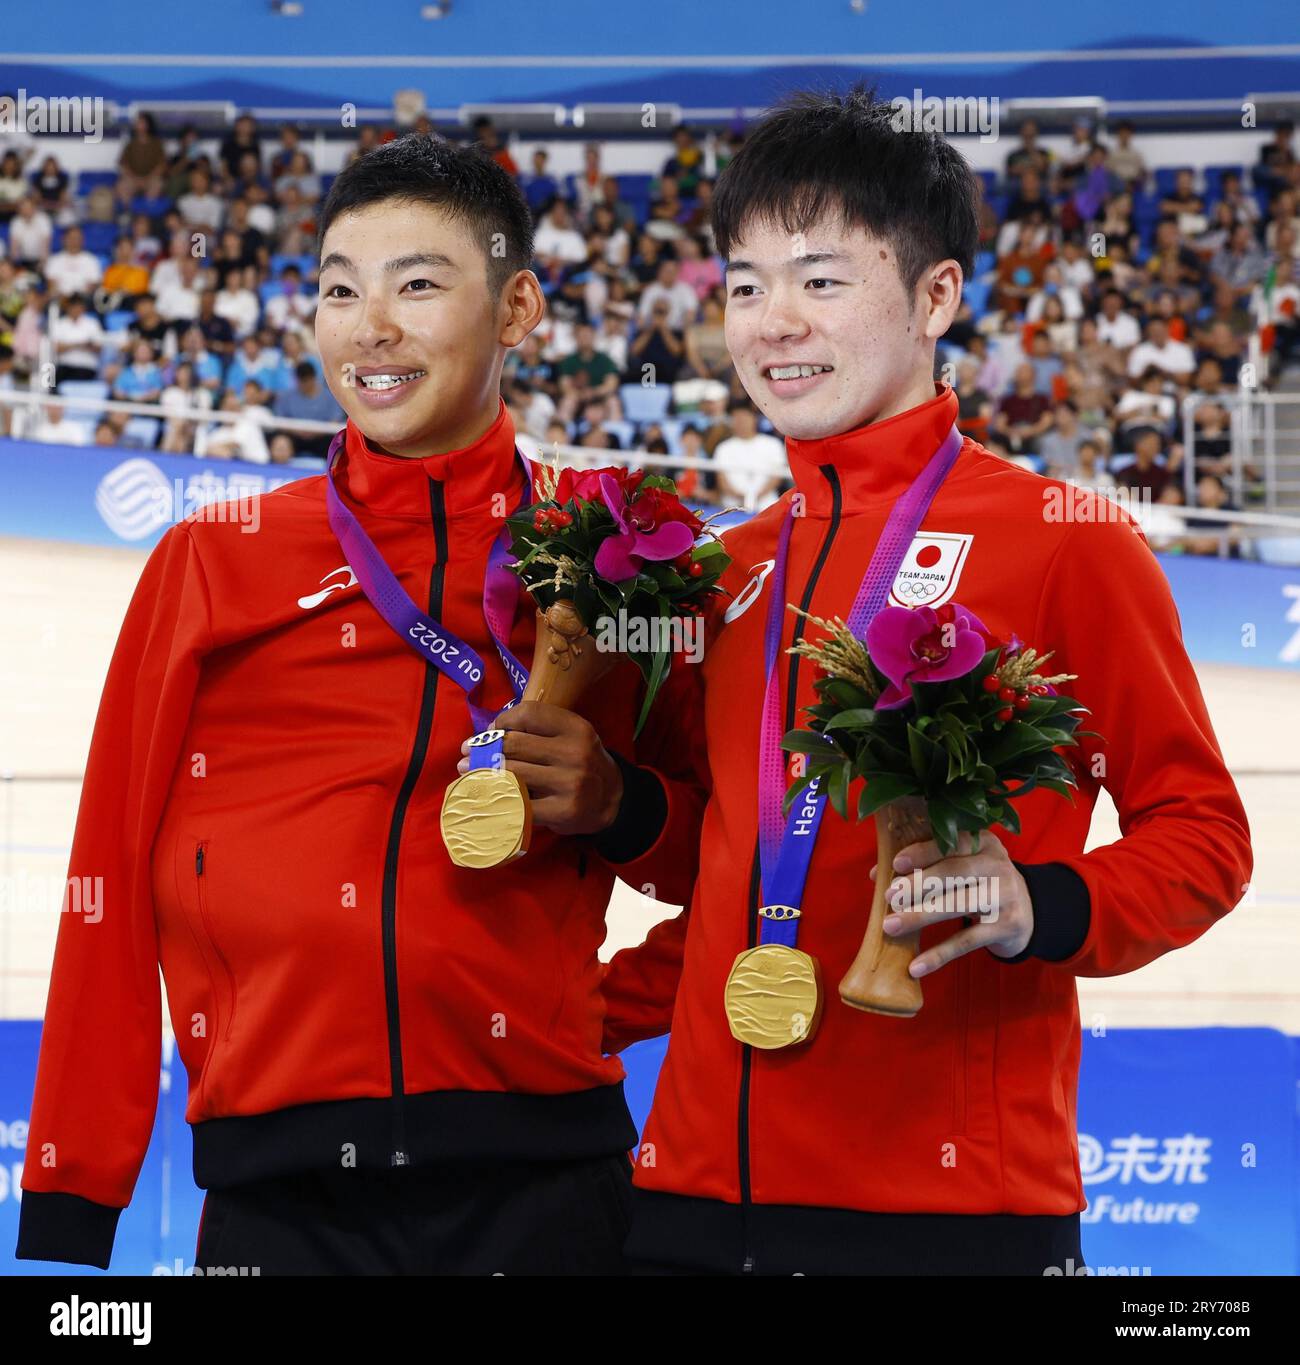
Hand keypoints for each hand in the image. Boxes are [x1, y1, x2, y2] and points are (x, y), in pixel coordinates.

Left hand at [456, 701, 623, 836]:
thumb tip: (488, 733)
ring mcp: (569, 784)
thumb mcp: (570, 737)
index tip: (491, 730)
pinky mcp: (561, 811)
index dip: (503, 720)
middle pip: (515, 744)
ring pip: (512, 773)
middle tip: (468, 753)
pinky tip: (485, 796)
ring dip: (483, 773)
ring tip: (469, 772)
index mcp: (576, 728)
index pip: (529, 714)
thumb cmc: (580, 763)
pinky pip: (518, 803)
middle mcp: (575, 753)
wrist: (612, 799)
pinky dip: (497, 798)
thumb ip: (537, 731)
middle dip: (485, 748)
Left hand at [871, 829, 1033, 976]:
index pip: (954, 843)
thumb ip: (924, 864)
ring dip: (921, 916)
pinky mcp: (1006, 927)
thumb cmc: (980, 882)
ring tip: (890, 926)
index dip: (924, 851)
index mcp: (984, 843)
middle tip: (890, 897)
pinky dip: (939, 955)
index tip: (896, 862)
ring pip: (958, 905)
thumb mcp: (962, 865)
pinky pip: (967, 942)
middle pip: (955, 872)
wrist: (1029, 911)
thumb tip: (875, 873)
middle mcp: (998, 866)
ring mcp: (1005, 896)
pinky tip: (916, 966)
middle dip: (919, 884)